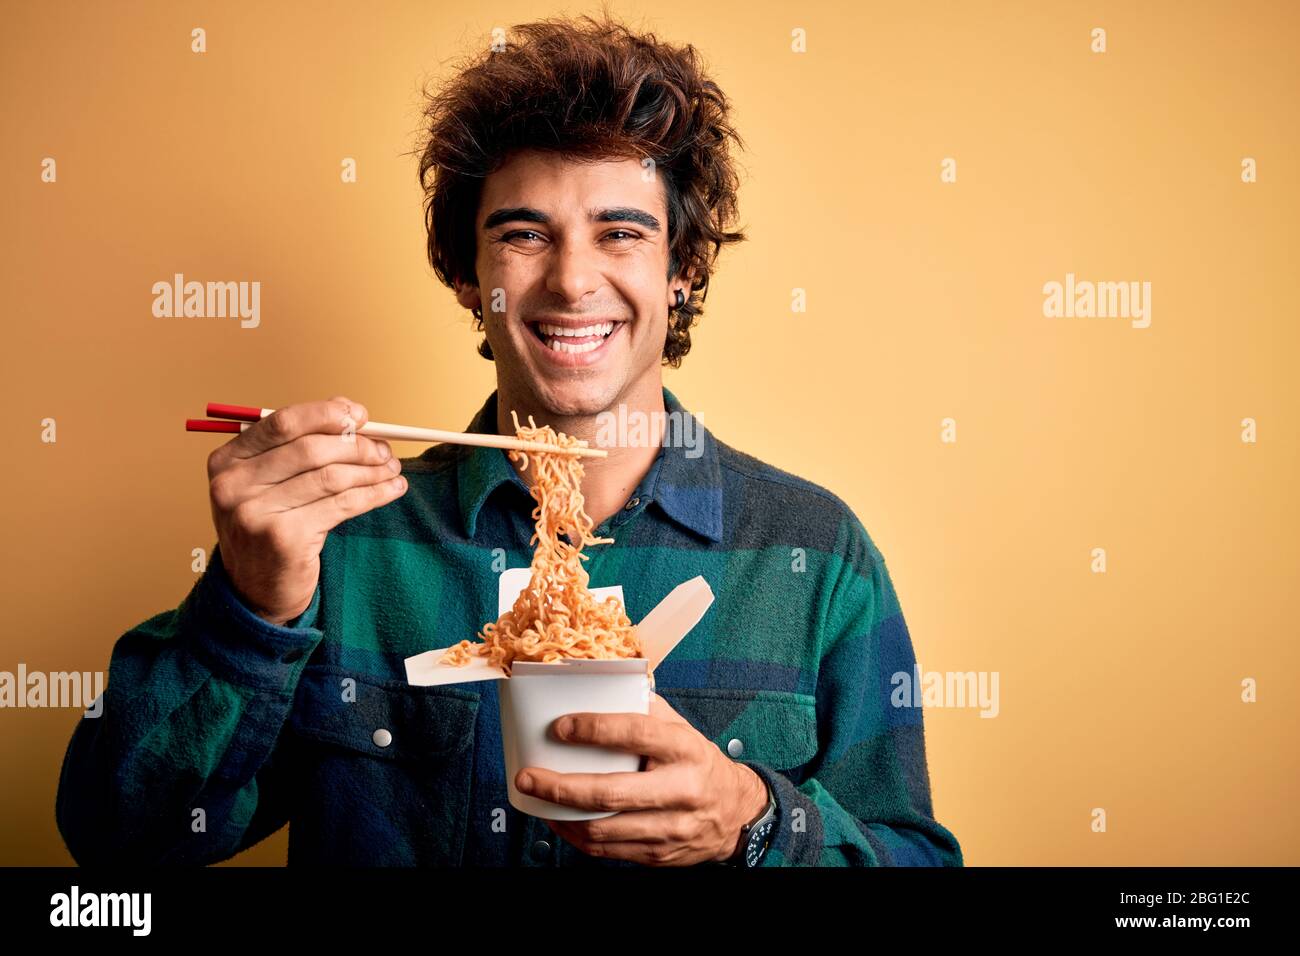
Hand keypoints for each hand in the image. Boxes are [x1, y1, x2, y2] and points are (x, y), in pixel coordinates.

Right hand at [207, 396, 407, 624]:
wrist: (255, 591)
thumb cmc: (268, 528)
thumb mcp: (268, 484)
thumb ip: (297, 446)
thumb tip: (347, 410)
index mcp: (227, 461)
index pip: (283, 423)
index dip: (326, 414)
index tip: (360, 416)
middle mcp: (233, 485)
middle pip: (310, 449)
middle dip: (357, 446)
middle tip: (384, 451)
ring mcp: (255, 513)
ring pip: (330, 477)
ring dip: (370, 471)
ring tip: (392, 470)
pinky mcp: (284, 538)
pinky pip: (341, 505)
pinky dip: (373, 494)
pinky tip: (391, 490)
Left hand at [515, 692, 770, 865]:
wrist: (737, 813)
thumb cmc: (698, 763)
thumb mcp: (681, 729)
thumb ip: (645, 709)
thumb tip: (601, 682)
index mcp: (684, 749)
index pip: (635, 734)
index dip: (594, 729)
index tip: (560, 726)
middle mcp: (681, 789)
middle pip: (611, 792)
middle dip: (560, 786)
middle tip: (528, 776)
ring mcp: (672, 828)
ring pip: (604, 829)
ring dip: (561, 816)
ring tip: (537, 799)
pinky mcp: (660, 855)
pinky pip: (609, 851)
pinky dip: (577, 837)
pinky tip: (561, 822)